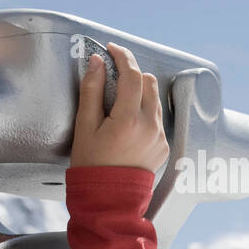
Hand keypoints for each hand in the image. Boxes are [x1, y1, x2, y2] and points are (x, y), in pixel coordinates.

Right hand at [70, 42, 168, 173]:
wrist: (108, 199)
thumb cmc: (91, 164)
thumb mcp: (84, 126)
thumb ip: (91, 90)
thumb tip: (97, 62)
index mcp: (129, 120)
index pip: (133, 75)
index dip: (123, 57)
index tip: (112, 49)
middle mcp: (150, 126)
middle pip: (148, 82)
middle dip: (132, 74)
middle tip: (113, 76)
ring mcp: (160, 137)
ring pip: (155, 99)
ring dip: (139, 92)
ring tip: (118, 102)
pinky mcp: (164, 146)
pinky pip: (157, 118)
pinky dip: (144, 112)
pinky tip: (127, 123)